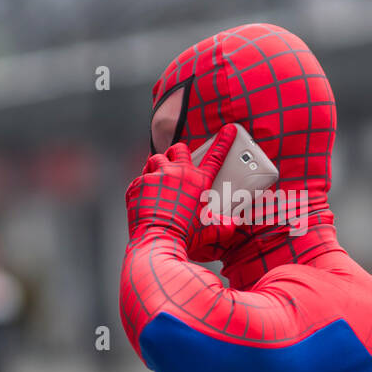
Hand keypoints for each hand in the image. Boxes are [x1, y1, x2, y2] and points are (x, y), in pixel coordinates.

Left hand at [125, 123, 237, 243]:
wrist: (158, 242)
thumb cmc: (185, 236)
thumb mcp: (209, 231)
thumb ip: (224, 225)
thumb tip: (234, 224)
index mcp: (198, 182)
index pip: (215, 157)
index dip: (224, 142)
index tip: (229, 129)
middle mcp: (176, 173)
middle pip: (178, 148)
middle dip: (177, 153)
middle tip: (176, 163)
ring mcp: (155, 177)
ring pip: (155, 159)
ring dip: (158, 166)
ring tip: (159, 180)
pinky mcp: (138, 184)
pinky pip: (140, 179)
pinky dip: (143, 186)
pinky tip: (146, 198)